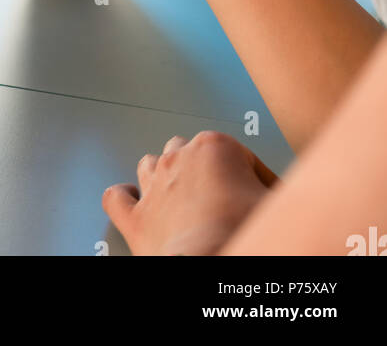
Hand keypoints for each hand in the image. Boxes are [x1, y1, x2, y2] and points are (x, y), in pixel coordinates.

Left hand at [102, 131, 278, 255]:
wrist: (211, 267)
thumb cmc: (245, 235)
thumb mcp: (280, 204)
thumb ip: (284, 193)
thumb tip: (297, 195)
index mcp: (215, 147)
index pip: (243, 157)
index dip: (258, 182)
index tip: (265, 200)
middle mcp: (179, 160)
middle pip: (192, 154)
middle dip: (208, 174)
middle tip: (227, 200)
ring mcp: (153, 187)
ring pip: (152, 164)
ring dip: (166, 178)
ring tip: (185, 198)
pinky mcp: (135, 218)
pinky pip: (117, 197)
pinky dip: (126, 198)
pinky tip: (135, 201)